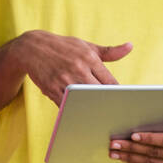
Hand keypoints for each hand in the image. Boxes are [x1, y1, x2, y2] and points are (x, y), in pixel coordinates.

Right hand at [15, 30, 132, 105]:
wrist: (31, 48)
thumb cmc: (63, 47)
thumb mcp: (86, 46)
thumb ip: (109, 51)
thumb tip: (130, 47)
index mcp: (89, 58)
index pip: (111, 82)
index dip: (119, 94)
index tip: (123, 101)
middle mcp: (78, 68)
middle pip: (100, 93)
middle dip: (108, 103)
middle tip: (114, 112)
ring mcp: (64, 80)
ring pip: (84, 101)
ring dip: (92, 108)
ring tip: (100, 116)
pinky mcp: (52, 88)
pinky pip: (67, 104)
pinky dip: (74, 110)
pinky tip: (80, 113)